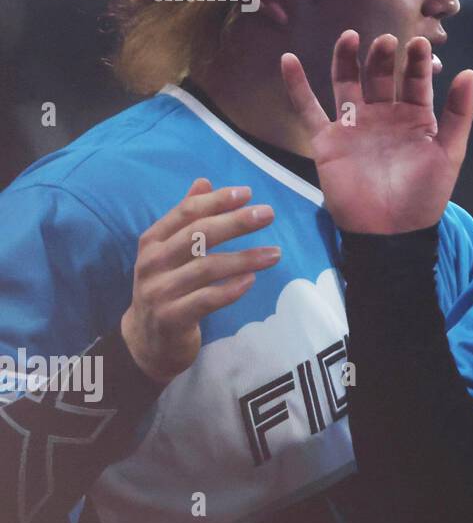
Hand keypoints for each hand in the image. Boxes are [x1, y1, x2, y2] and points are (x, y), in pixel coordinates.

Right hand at [121, 178, 280, 383]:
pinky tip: (251, 280)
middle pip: (198, 236)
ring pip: (206, 268)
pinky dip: (230, 289)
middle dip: (235, 222)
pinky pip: (205, 300)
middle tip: (268, 214)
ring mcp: (159, 291)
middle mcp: (153, 263)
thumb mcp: (170, 251)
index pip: (187, 213)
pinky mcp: (171, 318)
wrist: (146, 340)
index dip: (217, 201)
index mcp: (153, 241)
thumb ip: (186, 218)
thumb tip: (203, 181)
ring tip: (275, 254)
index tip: (247, 192)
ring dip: (244, 258)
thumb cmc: (167, 287)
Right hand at [280, 30, 472, 233]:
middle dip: (383, 57)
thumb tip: (468, 72)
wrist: (391, 232)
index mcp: (415, 117)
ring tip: (351, 37)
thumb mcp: (450, 153)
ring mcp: (354, 125)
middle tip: (387, 40)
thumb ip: (459, 113)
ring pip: (346, 83)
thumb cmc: (425, 195)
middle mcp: (383, 115)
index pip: (415, 81)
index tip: (420, 43)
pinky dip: (296, 85)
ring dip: (347, 59)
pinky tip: (287, 59)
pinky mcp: (327, 140)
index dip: (417, 62)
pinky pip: (308, 109)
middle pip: (380, 76)